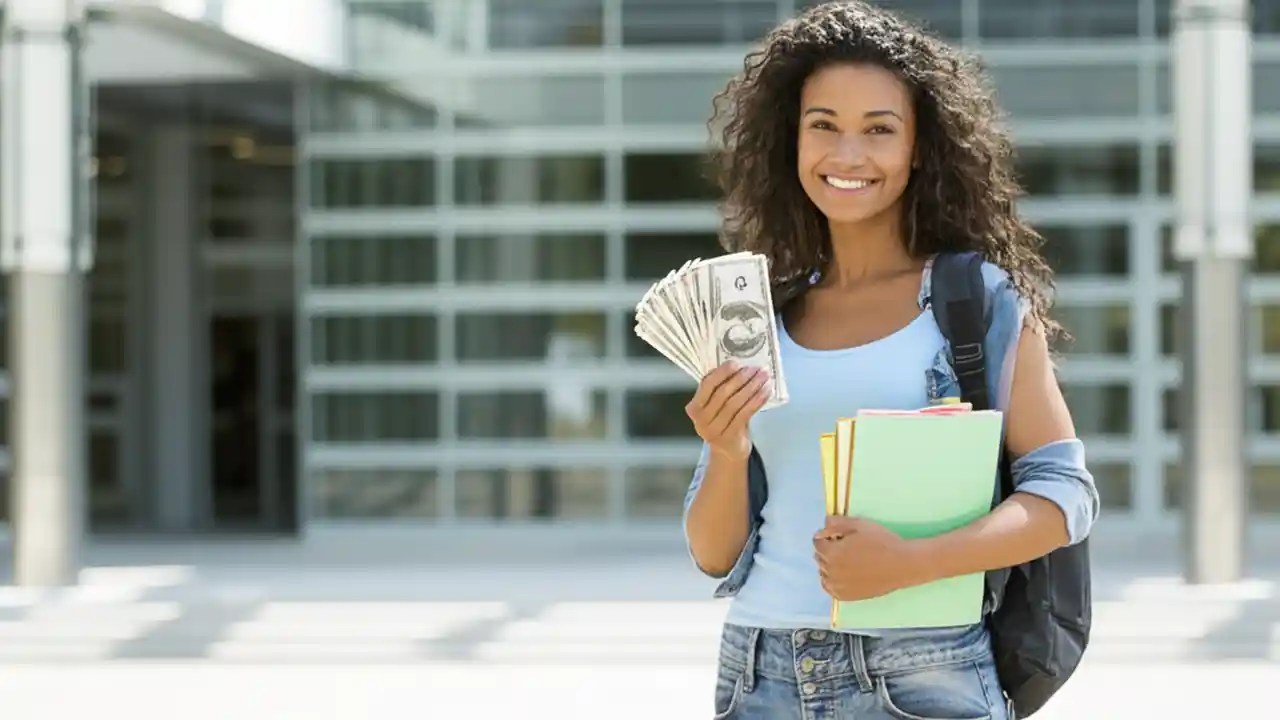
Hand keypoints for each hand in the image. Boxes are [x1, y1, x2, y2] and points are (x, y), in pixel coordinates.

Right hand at [685, 361, 771, 460]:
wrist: (728, 450)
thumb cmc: (723, 422)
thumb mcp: (716, 406)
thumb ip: (720, 389)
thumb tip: (739, 366)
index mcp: (694, 407)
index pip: (706, 385)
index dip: (721, 373)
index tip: (736, 363)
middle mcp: (700, 420)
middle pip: (722, 394)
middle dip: (741, 379)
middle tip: (756, 369)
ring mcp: (714, 431)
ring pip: (735, 404)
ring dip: (752, 388)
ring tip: (764, 378)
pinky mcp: (729, 437)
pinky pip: (744, 414)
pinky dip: (756, 401)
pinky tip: (765, 392)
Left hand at [814, 516, 931, 600]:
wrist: (902, 564)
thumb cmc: (882, 541)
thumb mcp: (859, 525)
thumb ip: (836, 523)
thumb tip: (822, 527)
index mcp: (832, 553)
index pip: (817, 543)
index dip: (827, 536)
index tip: (839, 536)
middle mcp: (831, 572)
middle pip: (819, 558)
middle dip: (828, 550)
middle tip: (846, 547)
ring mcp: (838, 586)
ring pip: (823, 574)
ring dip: (829, 566)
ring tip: (848, 561)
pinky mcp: (846, 596)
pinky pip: (830, 588)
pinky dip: (833, 581)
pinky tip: (846, 574)